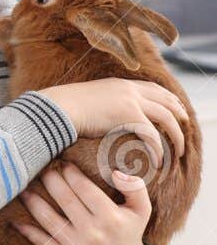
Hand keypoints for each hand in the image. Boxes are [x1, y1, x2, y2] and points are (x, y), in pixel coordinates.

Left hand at [11, 162, 150, 244]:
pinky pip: (42, 243)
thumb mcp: (141, 210)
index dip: (70, 173)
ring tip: (24, 187)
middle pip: (64, 199)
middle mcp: (93, 233)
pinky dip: (27, 230)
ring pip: (49, 219)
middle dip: (50, 180)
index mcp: (111, 218)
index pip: (84, 188)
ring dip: (33, 201)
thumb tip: (117, 172)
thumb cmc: (128, 233)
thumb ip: (135, 188)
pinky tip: (16, 218)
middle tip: (42, 169)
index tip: (62, 163)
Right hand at [38, 77, 187, 162]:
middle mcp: (129, 89)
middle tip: (185, 127)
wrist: (57, 108)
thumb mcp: (88, 101)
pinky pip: (152, 134)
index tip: (175, 108)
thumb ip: (100, 106)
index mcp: (120, 84)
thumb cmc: (65, 110)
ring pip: (166, 117)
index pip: (152, 88)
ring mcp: (131, 100)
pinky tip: (158, 160)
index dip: (167, 98)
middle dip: (179, 113)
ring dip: (175, 135)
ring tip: (178, 151)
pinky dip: (158, 148)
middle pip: (165, 99)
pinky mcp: (129, 115)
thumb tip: (99, 117)